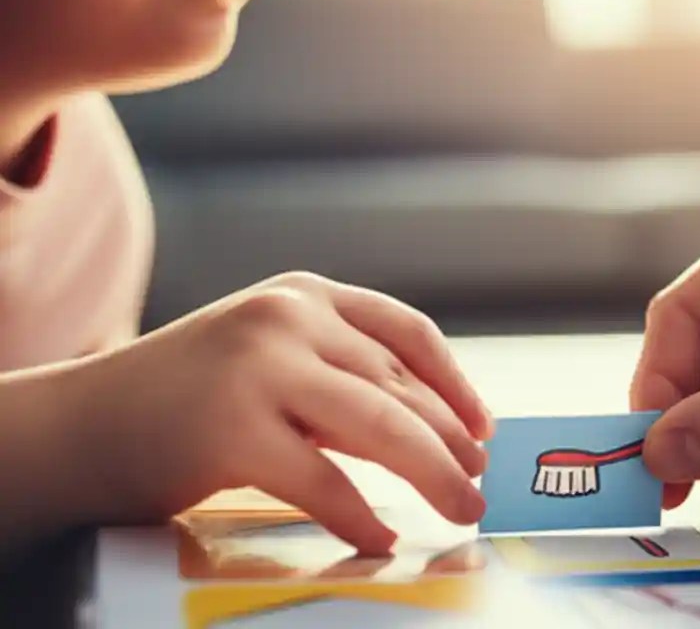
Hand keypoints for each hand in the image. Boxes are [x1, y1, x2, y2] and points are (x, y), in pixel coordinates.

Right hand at [68, 272, 492, 554]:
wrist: (82, 422)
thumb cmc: (188, 398)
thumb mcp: (272, 360)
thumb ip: (341, 376)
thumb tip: (435, 427)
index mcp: (305, 294)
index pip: (407, 331)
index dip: (455, 383)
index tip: (483, 427)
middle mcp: (288, 317)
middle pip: (401, 384)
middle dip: (451, 441)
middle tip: (479, 483)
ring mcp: (259, 367)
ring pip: (379, 425)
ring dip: (432, 474)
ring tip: (462, 508)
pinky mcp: (232, 427)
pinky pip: (323, 480)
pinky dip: (360, 516)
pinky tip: (381, 539)